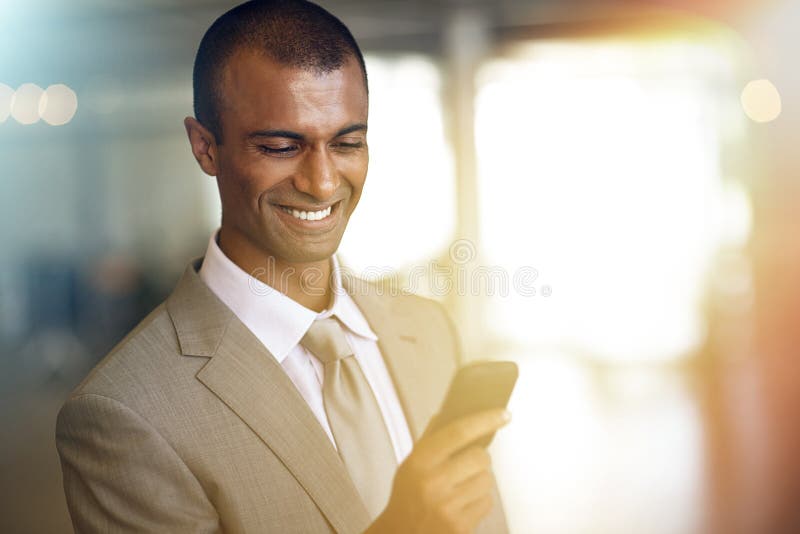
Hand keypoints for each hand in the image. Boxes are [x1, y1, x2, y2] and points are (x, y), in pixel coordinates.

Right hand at [365, 408, 509, 533]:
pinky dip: (479, 502)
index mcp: (419, 462)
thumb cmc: (408, 498)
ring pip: (487, 480)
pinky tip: (463, 504)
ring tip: (461, 487)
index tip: (502, 414)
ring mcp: (447, 506)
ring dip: (480, 481)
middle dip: (479, 459)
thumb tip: (449, 414)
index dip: (484, 420)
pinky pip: (487, 503)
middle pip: (480, 457)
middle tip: (467, 464)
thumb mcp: (411, 464)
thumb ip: (430, 439)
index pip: (458, 432)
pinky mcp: (460, 526)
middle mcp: (433, 483)